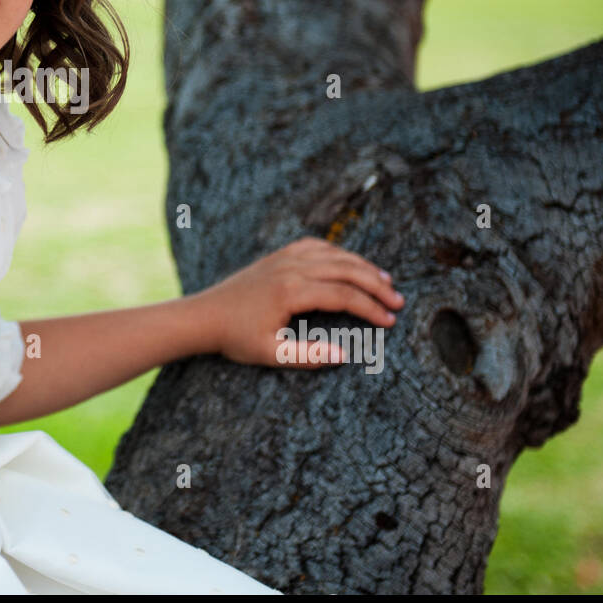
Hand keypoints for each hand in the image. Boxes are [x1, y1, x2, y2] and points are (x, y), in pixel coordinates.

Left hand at [194, 237, 402, 367]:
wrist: (204, 316)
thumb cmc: (235, 337)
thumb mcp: (270, 354)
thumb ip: (307, 355)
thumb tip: (344, 353)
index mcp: (291, 291)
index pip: (343, 295)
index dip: (370, 308)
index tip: (390, 322)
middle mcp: (290, 268)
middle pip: (345, 269)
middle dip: (376, 285)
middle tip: (398, 302)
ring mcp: (283, 259)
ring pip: (333, 254)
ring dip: (361, 266)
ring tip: (385, 281)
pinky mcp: (277, 257)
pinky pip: (314, 246)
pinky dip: (337, 252)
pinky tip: (349, 263)